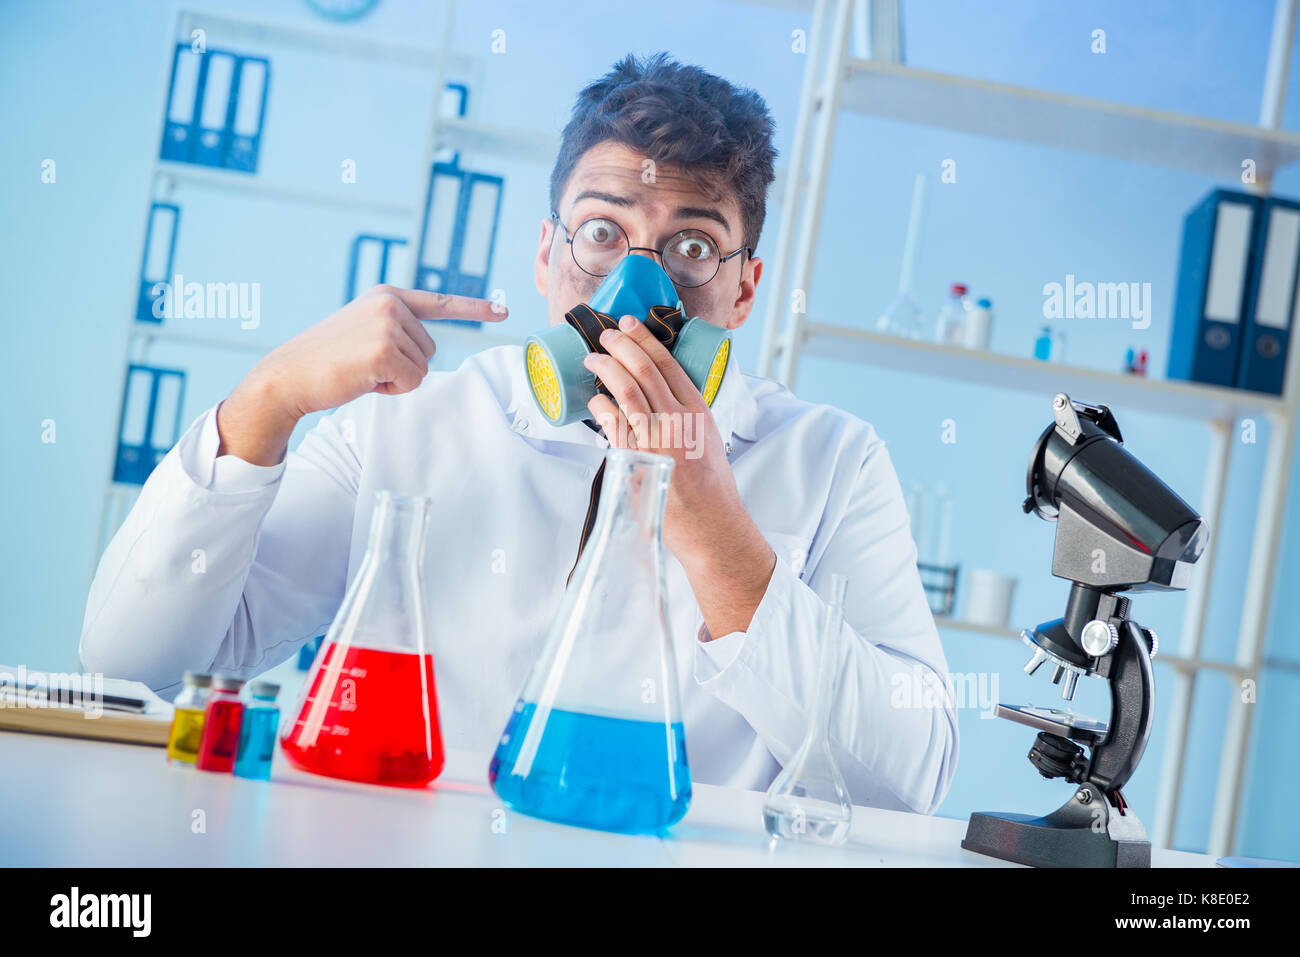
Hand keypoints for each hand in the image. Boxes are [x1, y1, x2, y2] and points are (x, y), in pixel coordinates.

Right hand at [218, 285, 504, 464]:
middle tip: (364, 364)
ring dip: (395, 380)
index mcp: (387, 296)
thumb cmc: (327, 362)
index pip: (440, 302)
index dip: (475, 309)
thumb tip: (424, 353)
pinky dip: (390, 390)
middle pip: (430, 350)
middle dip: (402, 367)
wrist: (288, 376)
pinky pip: (411, 382)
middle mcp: (390, 304)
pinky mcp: (383, 350)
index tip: (503, 311)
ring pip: (422, 368)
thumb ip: (395, 331)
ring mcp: (387, 325)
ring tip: (360, 370)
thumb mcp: (363, 333)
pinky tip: (362, 380)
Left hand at [584, 314, 774, 637]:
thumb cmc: (709, 487)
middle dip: (622, 347)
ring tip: (592, 359)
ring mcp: (658, 442)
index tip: (631, 323)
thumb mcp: (707, 439)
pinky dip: (602, 407)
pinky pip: (615, 427)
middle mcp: (679, 423)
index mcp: (699, 413)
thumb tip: (656, 394)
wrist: (711, 526)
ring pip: (628, 394)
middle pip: (645, 373)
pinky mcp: (640, 462)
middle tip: (605, 333)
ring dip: (606, 370)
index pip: (670, 366)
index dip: (646, 341)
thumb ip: (684, 415)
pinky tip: (595, 398)